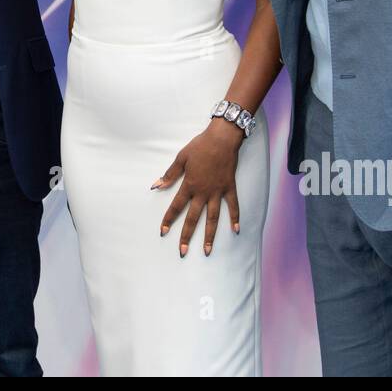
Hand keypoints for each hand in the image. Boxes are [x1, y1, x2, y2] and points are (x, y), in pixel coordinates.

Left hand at [153, 118, 243, 256]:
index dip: (169, 219)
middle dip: (187, 235)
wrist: (222, 138)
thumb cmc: (200, 146)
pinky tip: (236, 231)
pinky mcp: (229, 188)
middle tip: (182, 251)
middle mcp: (203, 192)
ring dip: (210, 235)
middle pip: (193, 218)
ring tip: (207, 251)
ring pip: (213, 218)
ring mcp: (217, 192)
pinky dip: (235, 218)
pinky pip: (233, 206)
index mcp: (189, 185)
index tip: (163, 232)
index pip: (176, 206)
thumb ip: (169, 174)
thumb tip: (155, 185)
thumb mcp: (181, 158)